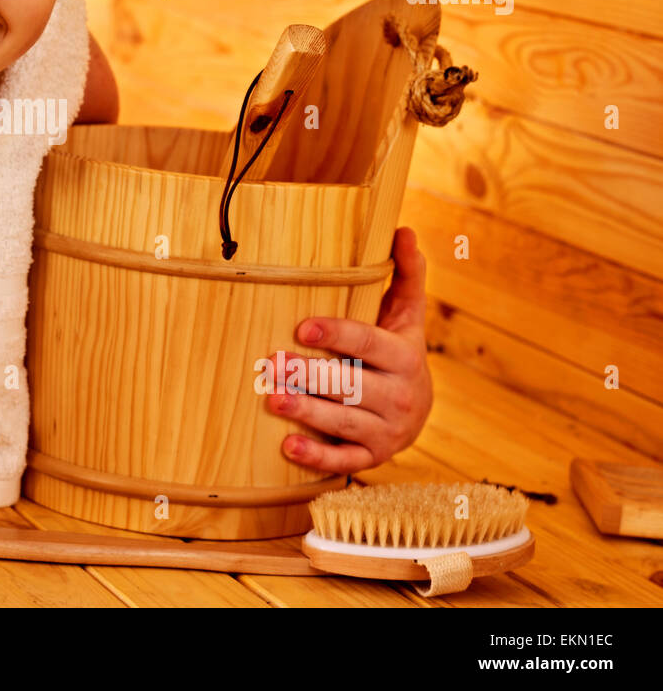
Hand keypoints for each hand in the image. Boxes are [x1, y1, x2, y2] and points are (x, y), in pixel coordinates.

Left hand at [264, 227, 431, 473]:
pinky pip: (344, 460)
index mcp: (405, 356)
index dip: (337, 334)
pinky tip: (287, 446)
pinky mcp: (372, 457)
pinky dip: (317, 456)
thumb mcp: (405, 314)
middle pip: (352, 385)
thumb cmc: (397, 352)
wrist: (418, 410)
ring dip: (307, 412)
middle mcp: (401, 396)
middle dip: (311, 375)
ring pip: (344, 421)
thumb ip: (405, 274)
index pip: (369, 343)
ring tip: (272, 398)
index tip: (302, 327)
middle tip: (273, 363)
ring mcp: (388, 431)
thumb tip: (404, 230)